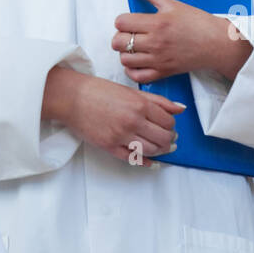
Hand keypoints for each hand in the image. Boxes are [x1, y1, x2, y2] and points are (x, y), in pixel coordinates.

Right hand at [44, 67, 182, 165]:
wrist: (73, 97)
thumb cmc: (99, 91)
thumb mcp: (131, 91)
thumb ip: (158, 101)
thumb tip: (180, 109)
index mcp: (139, 105)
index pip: (168, 122)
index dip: (172, 126)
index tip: (169, 126)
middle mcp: (133, 121)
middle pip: (163, 138)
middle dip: (169, 140)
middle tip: (168, 139)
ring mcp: (121, 135)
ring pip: (151, 150)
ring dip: (160, 151)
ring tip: (159, 147)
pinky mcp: (110, 146)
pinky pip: (134, 159)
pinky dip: (145, 161)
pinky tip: (150, 160)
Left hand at [113, 0, 252, 82]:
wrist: (218, 43)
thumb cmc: (197, 22)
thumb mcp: (171, 2)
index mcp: (157, 23)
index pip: (121, 23)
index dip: (122, 20)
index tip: (130, 20)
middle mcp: (155, 43)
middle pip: (119, 42)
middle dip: (120, 36)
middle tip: (130, 33)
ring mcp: (159, 59)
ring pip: (125, 60)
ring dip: (125, 53)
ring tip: (134, 46)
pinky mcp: (164, 72)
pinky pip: (138, 77)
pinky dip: (133, 70)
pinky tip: (138, 61)